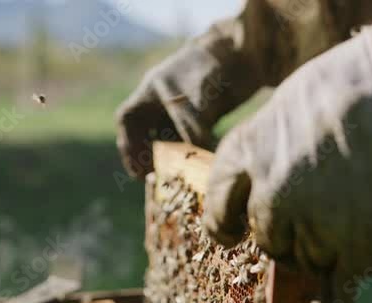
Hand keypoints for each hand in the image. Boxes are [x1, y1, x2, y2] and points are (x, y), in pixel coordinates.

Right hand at [116, 44, 240, 179]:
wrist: (244, 54)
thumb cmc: (213, 70)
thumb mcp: (197, 103)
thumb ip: (193, 134)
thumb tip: (198, 165)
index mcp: (152, 89)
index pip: (127, 119)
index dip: (128, 145)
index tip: (136, 168)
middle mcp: (164, 99)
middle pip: (147, 132)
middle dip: (150, 155)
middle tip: (157, 178)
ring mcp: (184, 105)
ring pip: (170, 136)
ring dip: (172, 156)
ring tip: (177, 175)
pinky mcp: (205, 113)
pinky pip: (191, 136)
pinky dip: (193, 151)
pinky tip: (200, 164)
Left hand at [203, 24, 371, 302]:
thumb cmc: (368, 84)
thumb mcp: (295, 99)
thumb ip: (272, 144)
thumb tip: (269, 178)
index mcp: (251, 149)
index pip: (219, 201)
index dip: (225, 220)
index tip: (231, 232)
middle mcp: (272, 193)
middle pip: (269, 239)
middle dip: (290, 233)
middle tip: (326, 208)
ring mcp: (313, 225)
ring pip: (307, 261)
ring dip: (328, 249)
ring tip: (365, 208)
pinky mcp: (356, 249)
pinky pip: (336, 290)